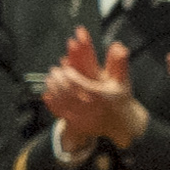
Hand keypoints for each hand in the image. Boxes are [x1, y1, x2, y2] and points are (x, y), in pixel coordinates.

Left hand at [41, 27, 147, 150]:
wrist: (119, 123)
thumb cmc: (118, 98)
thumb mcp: (122, 79)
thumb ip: (119, 61)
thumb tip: (118, 45)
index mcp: (100, 96)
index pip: (81, 84)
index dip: (70, 75)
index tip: (64, 66)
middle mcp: (90, 108)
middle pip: (68, 93)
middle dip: (59, 80)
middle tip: (54, 70)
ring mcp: (82, 118)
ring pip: (62, 103)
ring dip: (53, 89)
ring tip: (50, 79)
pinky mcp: (75, 124)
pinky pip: (60, 114)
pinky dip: (52, 103)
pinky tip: (47, 94)